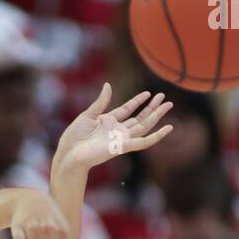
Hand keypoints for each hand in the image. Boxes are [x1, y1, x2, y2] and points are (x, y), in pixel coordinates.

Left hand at [54, 82, 172, 171]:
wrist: (70, 153)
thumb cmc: (74, 137)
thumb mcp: (88, 115)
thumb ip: (101, 102)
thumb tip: (108, 85)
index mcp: (109, 122)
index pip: (127, 110)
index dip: (138, 101)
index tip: (148, 94)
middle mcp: (117, 131)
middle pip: (140, 118)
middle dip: (152, 108)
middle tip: (164, 98)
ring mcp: (122, 139)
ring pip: (144, 126)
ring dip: (156, 116)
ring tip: (168, 105)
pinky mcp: (123, 147)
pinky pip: (143, 142)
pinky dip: (156, 136)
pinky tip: (167, 128)